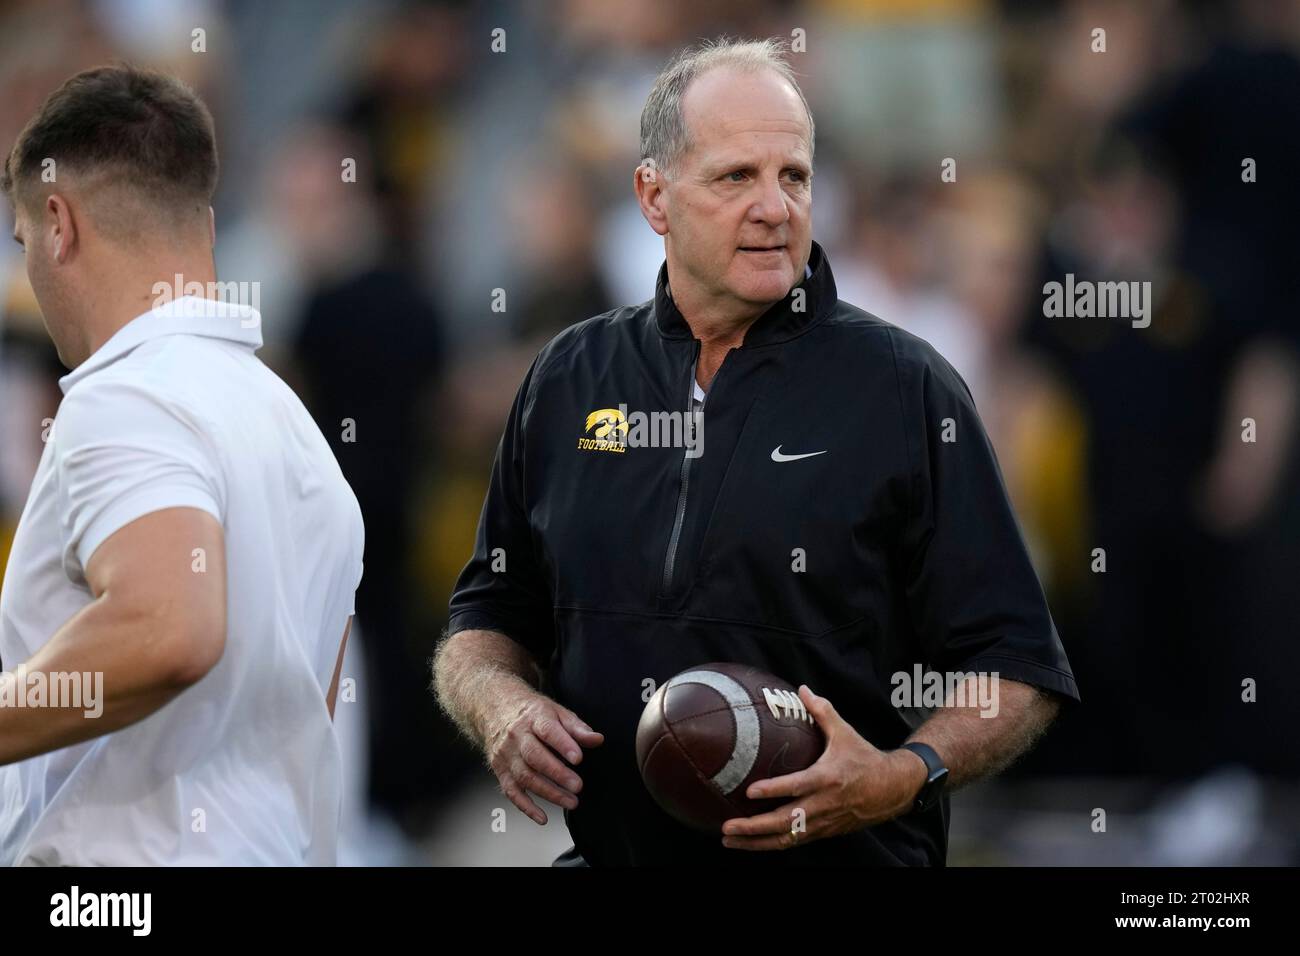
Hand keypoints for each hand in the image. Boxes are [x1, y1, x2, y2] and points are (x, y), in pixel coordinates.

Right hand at [484, 688, 603, 825]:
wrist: (495, 710)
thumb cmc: (531, 713)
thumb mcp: (556, 712)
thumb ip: (577, 728)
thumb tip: (597, 740)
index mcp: (533, 718)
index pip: (547, 731)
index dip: (563, 745)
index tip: (578, 759)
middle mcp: (517, 736)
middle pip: (535, 756)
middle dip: (557, 773)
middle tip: (578, 786)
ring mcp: (507, 755)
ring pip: (525, 776)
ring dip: (548, 792)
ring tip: (571, 801)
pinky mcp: (501, 771)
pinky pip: (511, 792)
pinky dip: (526, 807)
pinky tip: (542, 817)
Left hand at [720, 686, 926, 850]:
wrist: (892, 790)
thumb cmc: (865, 759)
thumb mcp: (845, 733)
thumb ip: (822, 711)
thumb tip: (803, 688)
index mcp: (827, 778)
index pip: (797, 786)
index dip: (773, 790)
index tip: (750, 791)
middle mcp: (823, 804)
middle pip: (785, 822)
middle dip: (753, 826)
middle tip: (726, 825)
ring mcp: (823, 822)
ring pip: (786, 839)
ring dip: (756, 842)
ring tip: (728, 840)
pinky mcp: (823, 832)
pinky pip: (794, 842)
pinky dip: (771, 845)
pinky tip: (751, 844)